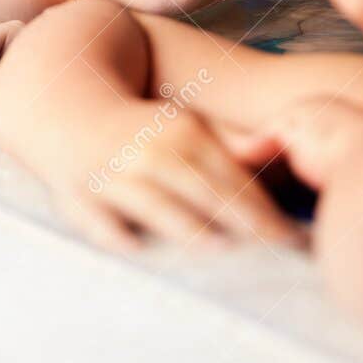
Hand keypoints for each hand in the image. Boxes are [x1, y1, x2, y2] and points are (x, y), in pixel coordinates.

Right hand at [49, 106, 307, 252]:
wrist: (66, 109)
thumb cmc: (142, 131)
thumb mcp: (186, 127)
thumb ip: (234, 147)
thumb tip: (282, 151)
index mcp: (181, 134)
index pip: (234, 180)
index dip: (267, 211)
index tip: (296, 239)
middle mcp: (150, 153)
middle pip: (204, 194)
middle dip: (244, 224)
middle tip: (278, 253)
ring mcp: (113, 176)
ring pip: (157, 206)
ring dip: (189, 227)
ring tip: (222, 249)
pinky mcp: (80, 198)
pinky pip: (104, 225)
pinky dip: (122, 237)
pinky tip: (145, 252)